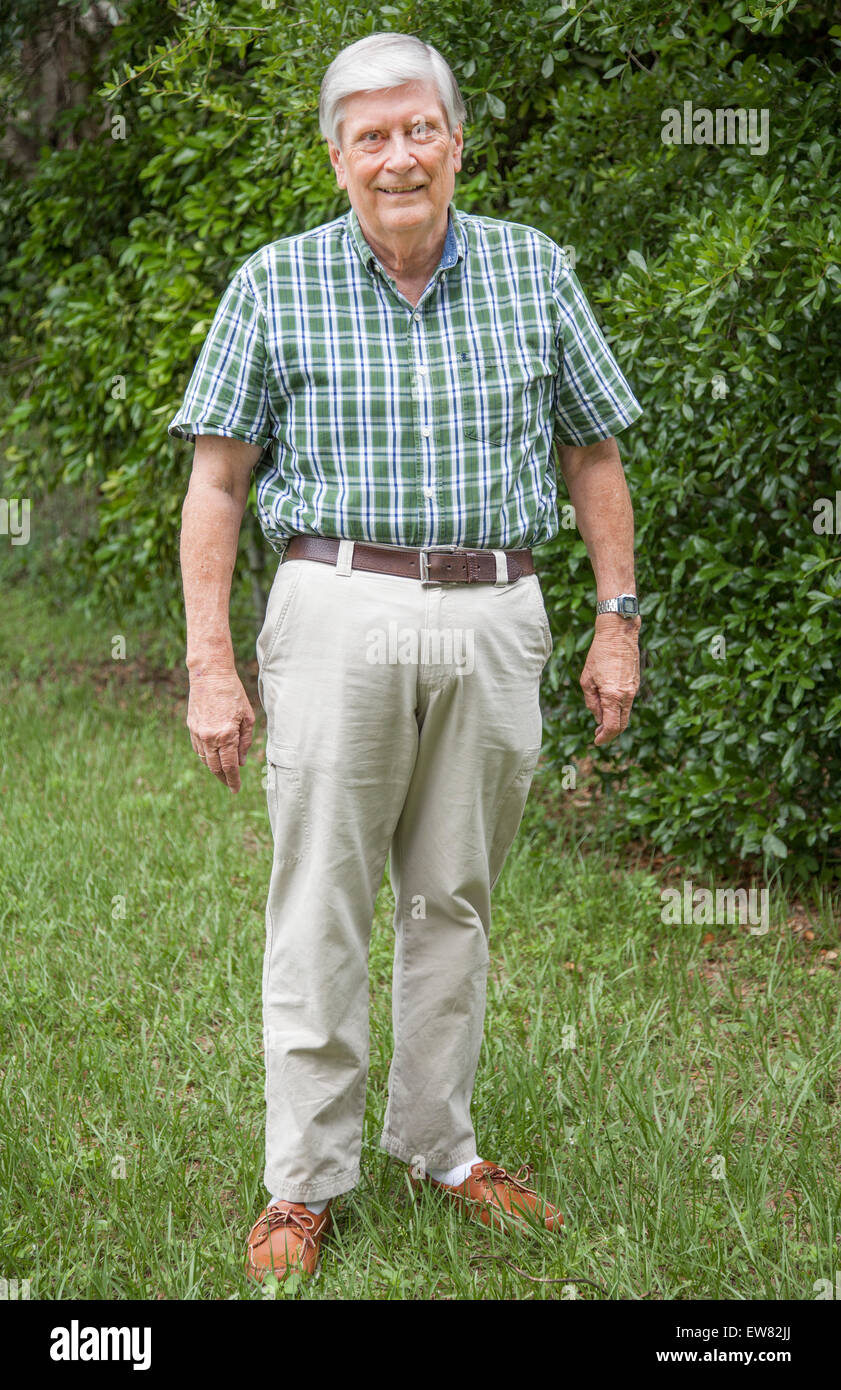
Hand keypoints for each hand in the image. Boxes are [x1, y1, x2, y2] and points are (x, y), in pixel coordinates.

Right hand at [186, 666, 254, 792]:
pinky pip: (198, 749)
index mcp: (226, 735)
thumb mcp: (247, 717)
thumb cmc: (233, 693)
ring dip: (214, 768)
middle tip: (230, 785)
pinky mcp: (191, 727)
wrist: (210, 675)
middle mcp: (210, 737)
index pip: (230, 766)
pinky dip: (206, 756)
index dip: (233, 780)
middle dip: (224, 779)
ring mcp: (198, 733)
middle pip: (215, 767)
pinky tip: (213, 757)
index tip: (236, 790)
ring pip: (205, 759)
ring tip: (223, 773)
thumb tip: (241, 762)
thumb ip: (245, 742)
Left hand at [579, 615, 640, 746]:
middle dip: (610, 733)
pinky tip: (608, 707)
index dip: (604, 737)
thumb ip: (591, 702)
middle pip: (622, 724)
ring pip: (626, 714)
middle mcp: (626, 695)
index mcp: (613, 696)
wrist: (618, 634)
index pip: (612, 726)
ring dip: (614, 722)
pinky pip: (628, 703)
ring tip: (600, 723)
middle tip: (598, 736)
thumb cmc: (599, 654)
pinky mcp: (635, 684)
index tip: (596, 741)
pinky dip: (619, 710)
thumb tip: (598, 718)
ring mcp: (633, 690)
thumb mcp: (587, 680)